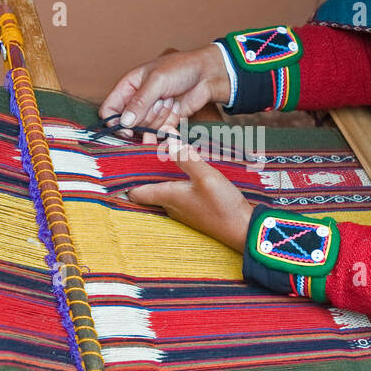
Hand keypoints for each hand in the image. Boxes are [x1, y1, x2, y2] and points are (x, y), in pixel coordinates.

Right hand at [98, 46, 230, 142]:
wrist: (207, 74)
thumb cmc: (180, 68)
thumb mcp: (157, 80)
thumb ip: (139, 101)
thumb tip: (124, 122)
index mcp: (128, 86)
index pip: (109, 110)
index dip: (115, 122)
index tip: (128, 129)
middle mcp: (137, 101)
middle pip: (130, 124)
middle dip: (147, 115)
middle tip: (161, 100)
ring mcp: (151, 112)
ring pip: (146, 129)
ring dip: (161, 117)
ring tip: (171, 99)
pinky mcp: (165, 120)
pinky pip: (161, 131)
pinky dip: (170, 123)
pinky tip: (177, 107)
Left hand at [128, 138, 253, 251]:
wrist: (242, 230)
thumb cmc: (223, 205)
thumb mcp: (206, 176)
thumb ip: (186, 158)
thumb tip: (167, 140)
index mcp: (167, 196)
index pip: (135, 191)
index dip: (128, 175)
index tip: (130, 154)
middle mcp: (170, 205)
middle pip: (148, 186)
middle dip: (146, 165)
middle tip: (151, 142)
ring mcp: (181, 209)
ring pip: (163, 188)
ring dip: (161, 170)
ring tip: (166, 149)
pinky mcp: (193, 209)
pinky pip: (176, 192)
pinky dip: (174, 177)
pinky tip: (185, 167)